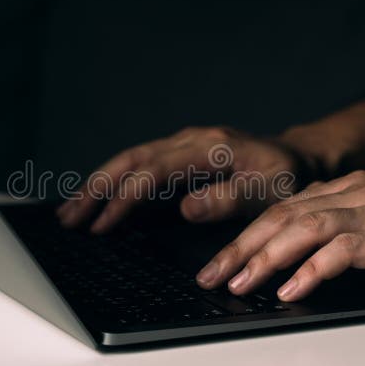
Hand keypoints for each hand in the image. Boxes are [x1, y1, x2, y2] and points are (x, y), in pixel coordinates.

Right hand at [57, 126, 310, 232]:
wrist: (295, 157)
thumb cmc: (284, 178)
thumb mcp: (269, 192)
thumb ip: (229, 200)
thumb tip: (185, 207)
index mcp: (209, 147)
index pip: (154, 170)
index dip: (124, 198)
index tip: (102, 225)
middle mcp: (190, 140)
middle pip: (131, 159)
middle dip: (96, 188)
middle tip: (69, 218)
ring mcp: (182, 144)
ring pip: (129, 159)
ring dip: (97, 184)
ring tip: (69, 211)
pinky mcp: (179, 155)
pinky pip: (140, 165)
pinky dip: (113, 181)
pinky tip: (95, 198)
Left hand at [196, 170, 364, 301]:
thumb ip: (337, 234)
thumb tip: (287, 263)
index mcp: (347, 189)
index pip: (280, 210)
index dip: (243, 237)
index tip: (217, 264)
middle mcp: (357, 193)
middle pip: (282, 216)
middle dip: (241, 248)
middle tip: (212, 275)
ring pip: (304, 228)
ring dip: (266, 258)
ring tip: (241, 283)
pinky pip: (344, 250)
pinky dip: (312, 270)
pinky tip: (292, 289)